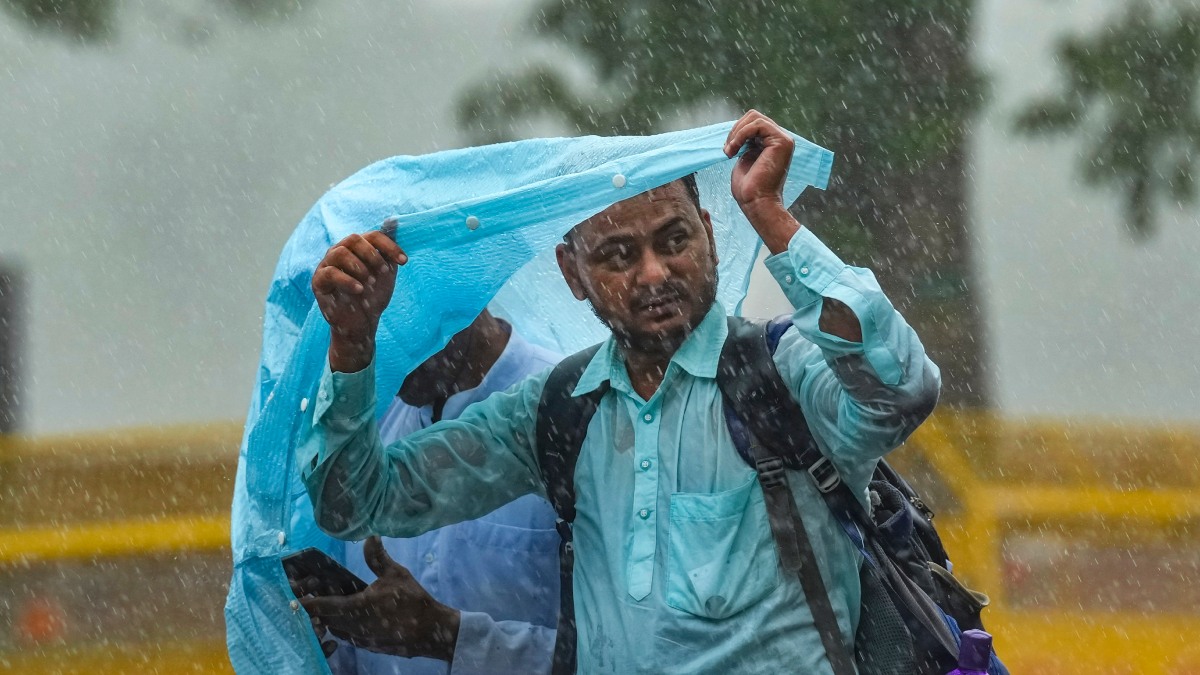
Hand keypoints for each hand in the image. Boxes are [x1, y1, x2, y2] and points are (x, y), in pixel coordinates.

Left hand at [298, 537, 460, 661]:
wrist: (431, 631)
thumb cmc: (412, 600)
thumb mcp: (396, 574)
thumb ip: (378, 557)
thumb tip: (369, 536)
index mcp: (358, 607)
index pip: (325, 606)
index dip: (309, 603)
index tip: (296, 600)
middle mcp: (355, 626)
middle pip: (326, 620)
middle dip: (316, 612)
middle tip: (309, 601)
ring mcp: (362, 638)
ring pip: (337, 631)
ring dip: (329, 622)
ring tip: (326, 611)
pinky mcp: (370, 646)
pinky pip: (349, 638)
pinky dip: (343, 630)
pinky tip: (348, 621)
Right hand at [312, 231, 406, 372]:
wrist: (362, 324)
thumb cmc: (373, 296)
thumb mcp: (386, 273)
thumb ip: (389, 249)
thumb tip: (394, 220)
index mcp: (357, 248)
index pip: (373, 236)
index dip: (389, 246)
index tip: (404, 261)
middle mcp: (340, 252)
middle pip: (354, 239)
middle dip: (372, 255)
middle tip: (382, 272)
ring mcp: (327, 265)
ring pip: (340, 252)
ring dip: (359, 266)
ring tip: (369, 282)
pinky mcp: (318, 282)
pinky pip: (329, 273)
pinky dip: (347, 280)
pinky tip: (359, 290)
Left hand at [724, 110, 799, 253]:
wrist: (756, 203)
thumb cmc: (748, 188)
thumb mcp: (744, 158)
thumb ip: (746, 142)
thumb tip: (739, 129)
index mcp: (772, 143)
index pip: (752, 123)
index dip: (736, 132)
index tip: (727, 150)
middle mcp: (781, 139)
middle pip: (753, 116)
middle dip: (735, 130)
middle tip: (727, 150)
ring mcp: (784, 139)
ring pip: (755, 118)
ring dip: (736, 133)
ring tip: (729, 151)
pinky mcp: (782, 142)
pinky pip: (757, 125)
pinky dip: (741, 134)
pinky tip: (734, 150)